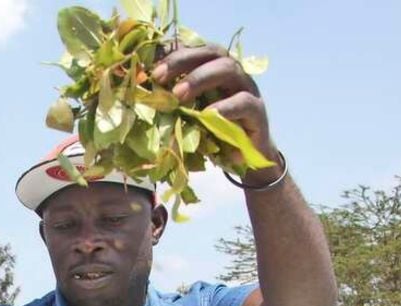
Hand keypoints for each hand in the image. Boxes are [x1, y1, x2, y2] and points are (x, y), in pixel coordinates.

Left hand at [151, 45, 279, 172]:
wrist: (245, 160)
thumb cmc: (213, 134)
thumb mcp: (190, 117)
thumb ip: (174, 104)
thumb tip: (142, 97)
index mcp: (215, 70)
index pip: (197, 50)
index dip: (174, 55)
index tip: (152, 71)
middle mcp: (233, 74)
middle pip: (213, 52)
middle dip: (183, 62)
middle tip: (160, 78)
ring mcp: (248, 90)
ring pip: (229, 69)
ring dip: (200, 78)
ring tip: (178, 96)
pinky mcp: (258, 112)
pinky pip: (244, 102)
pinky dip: (224, 107)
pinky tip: (207, 115)